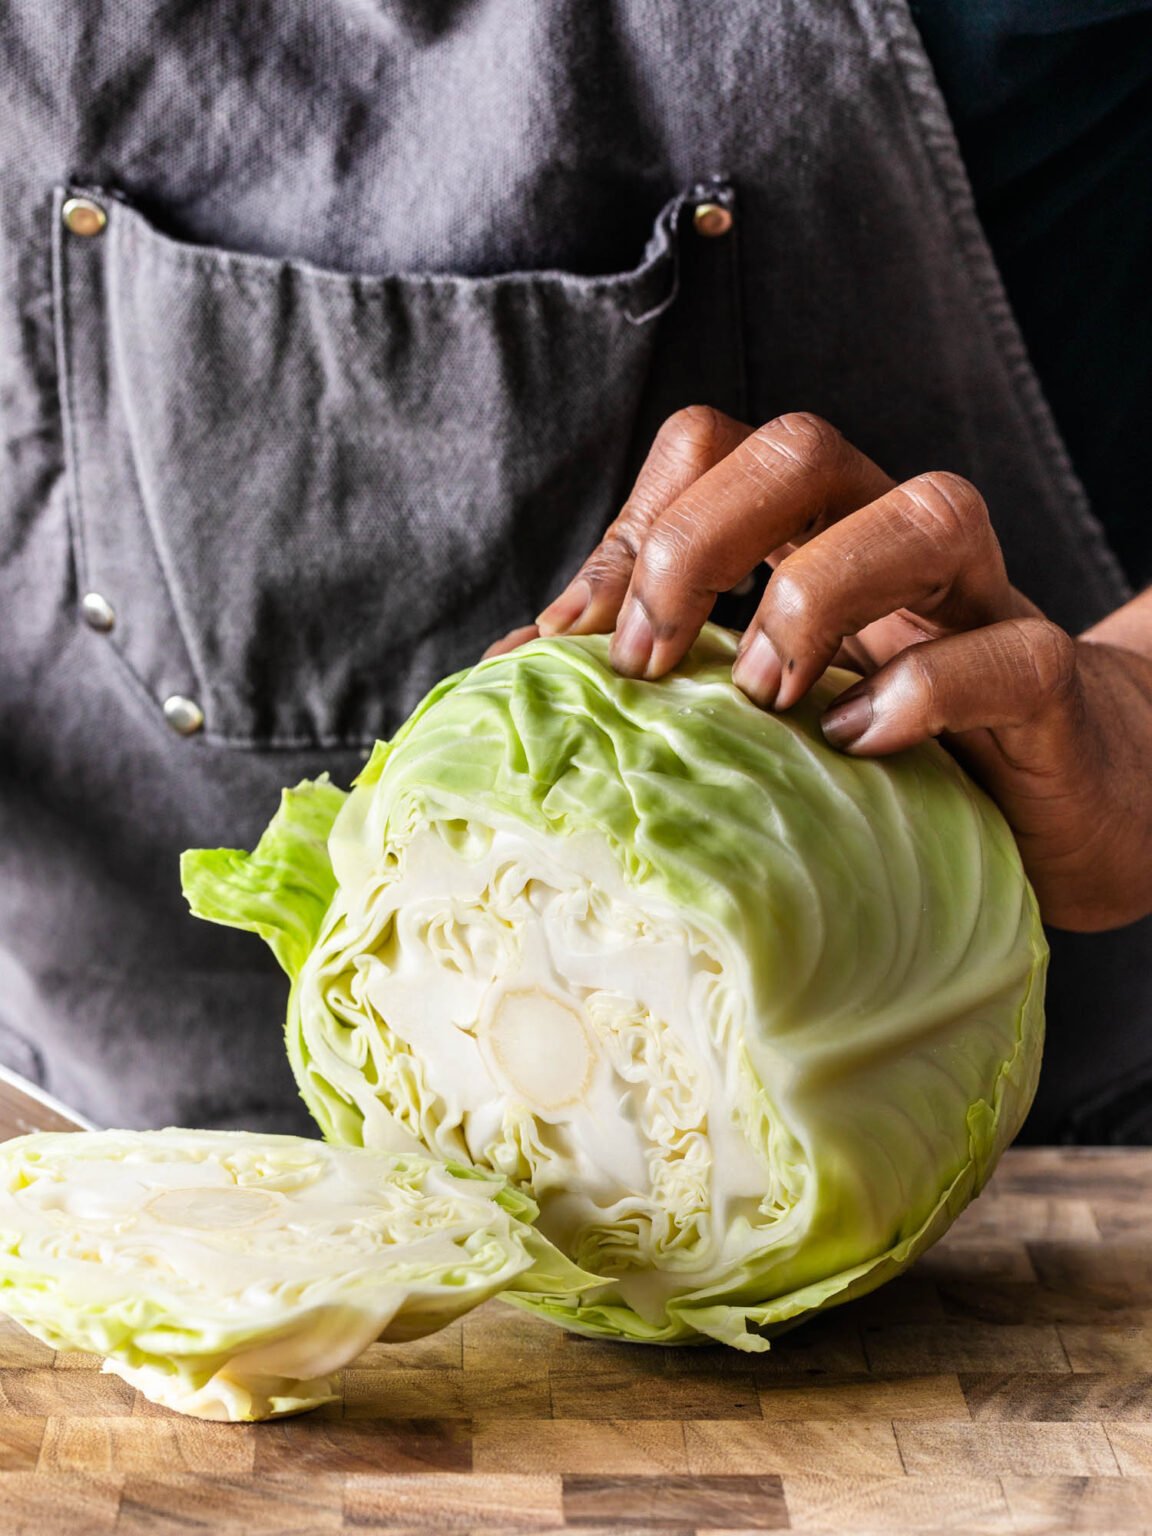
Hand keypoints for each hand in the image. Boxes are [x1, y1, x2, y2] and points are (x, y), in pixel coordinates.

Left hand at [521, 407, 1151, 932]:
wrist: (1059, 808)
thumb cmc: (884, 748)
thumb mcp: (753, 702)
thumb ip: (658, 665)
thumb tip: (509, 667)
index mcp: (810, 533)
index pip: (709, 452)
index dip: (628, 530)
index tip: (567, 644)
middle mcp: (890, 540)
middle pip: (802, 448)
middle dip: (701, 542)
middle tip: (651, 665)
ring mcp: (977, 602)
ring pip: (925, 511)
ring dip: (816, 598)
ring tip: (765, 701)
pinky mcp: (1043, 685)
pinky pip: (1004, 651)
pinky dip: (923, 692)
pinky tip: (857, 743)